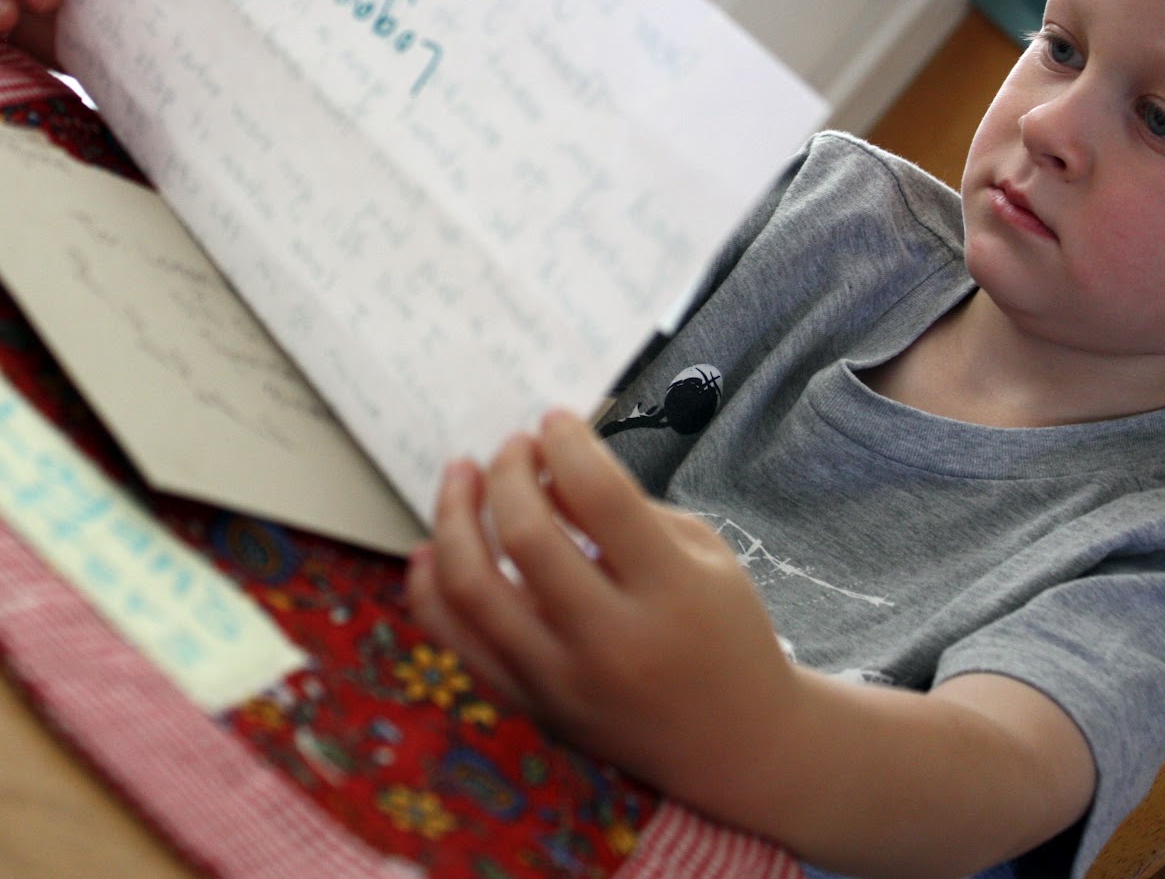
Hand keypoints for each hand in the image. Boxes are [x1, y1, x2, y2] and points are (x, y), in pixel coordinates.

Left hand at [406, 410, 796, 812]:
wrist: (735, 744)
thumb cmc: (723, 631)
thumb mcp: (701, 553)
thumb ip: (622, 508)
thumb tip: (542, 463)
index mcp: (673, 592)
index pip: (599, 495)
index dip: (566, 442)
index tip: (555, 420)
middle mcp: (612, 641)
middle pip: (525, 537)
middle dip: (508, 471)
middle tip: (512, 445)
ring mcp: (563, 681)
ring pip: (470, 590)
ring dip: (453, 518)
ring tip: (461, 476)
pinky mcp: (531, 705)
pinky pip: (455, 642)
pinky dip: (429, 588)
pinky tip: (431, 547)